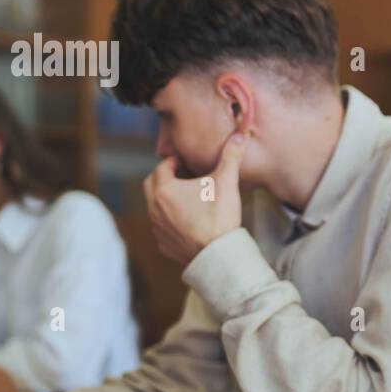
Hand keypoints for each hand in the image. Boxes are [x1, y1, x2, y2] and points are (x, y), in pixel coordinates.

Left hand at [144, 132, 246, 264]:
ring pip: (154, 206)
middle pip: (151, 184)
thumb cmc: (219, 218)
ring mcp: (157, 228)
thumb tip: (239, 135)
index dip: (174, 161)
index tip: (185, 161)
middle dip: (164, 177)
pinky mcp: (163, 244)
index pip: (162, 167)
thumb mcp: (226, 183)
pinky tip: (186, 221)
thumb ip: (231, 157)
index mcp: (165, 190)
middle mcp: (154, 208)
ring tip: (186, 198)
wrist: (218, 256)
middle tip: (182, 176)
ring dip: (166, 199)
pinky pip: (161, 227)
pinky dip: (169, 220)